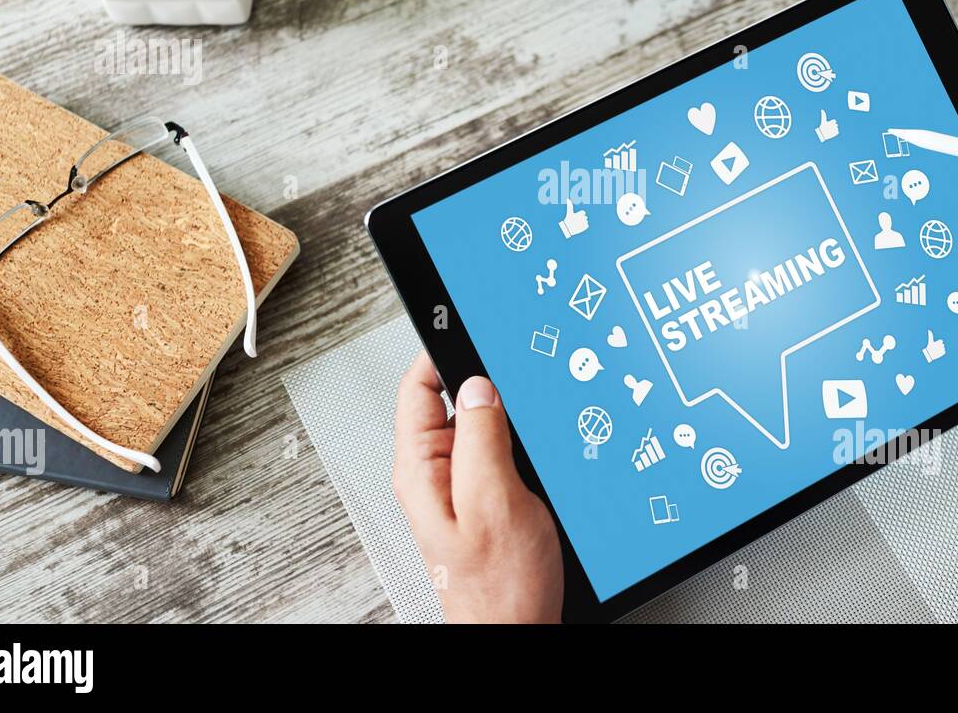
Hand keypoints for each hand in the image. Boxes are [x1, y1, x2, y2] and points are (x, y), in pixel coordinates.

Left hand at [394, 352, 562, 622]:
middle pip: (452, 401)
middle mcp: (435, 475)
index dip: (442, 351)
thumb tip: (479, 386)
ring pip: (481, 426)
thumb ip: (482, 438)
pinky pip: (498, 453)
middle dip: (484, 380)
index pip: (417, 388)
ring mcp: (462, 487)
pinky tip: (540, 443)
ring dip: (506, 412)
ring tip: (531, 404)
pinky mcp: (487, 499)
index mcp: (421, 470)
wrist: (518, 632)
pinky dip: (520, 440)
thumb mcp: (493, 500)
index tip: (471, 325)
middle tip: (516, 364)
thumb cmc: (499, 589)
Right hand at [559, 198, 588, 237]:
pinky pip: (587, 225)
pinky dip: (584, 226)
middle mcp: (584, 217)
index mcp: (581, 213)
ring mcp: (585, 222)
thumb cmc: (568, 219)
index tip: (575, 217)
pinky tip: (580, 227)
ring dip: (582, 222)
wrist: (568, 229)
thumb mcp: (569, 212)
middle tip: (576, 221)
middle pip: (585, 217)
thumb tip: (567, 198)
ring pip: (585, 221)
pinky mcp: (586, 226)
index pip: (583, 213)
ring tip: (577, 224)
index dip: (579, 215)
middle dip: (581, 219)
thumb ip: (569, 205)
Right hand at [815, 109, 838, 141]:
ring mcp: (835, 129)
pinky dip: (835, 133)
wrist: (822, 135)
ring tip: (830, 131)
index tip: (828, 125)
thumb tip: (822, 109)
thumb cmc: (822, 127)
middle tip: (828, 129)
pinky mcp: (836, 133)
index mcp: (831, 122)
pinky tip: (831, 133)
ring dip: (833, 130)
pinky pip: (837, 132)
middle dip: (832, 126)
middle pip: (836, 125)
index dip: (831, 123)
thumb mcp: (823, 121)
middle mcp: (834, 125)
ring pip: (836, 128)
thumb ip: (823, 115)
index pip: (834, 121)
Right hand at [921, 329, 945, 363]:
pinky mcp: (943, 353)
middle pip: (942, 345)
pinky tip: (938, 353)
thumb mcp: (930, 341)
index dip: (938, 343)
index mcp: (938, 342)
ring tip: (936, 351)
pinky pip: (944, 352)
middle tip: (935, 348)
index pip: (941, 341)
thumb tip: (929, 330)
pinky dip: (941, 352)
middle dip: (939, 346)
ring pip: (943, 348)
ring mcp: (942, 349)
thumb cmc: (929, 347)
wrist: (929, 355)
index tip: (935, 345)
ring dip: (940, 349)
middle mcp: (941, 345)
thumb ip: (930, 335)